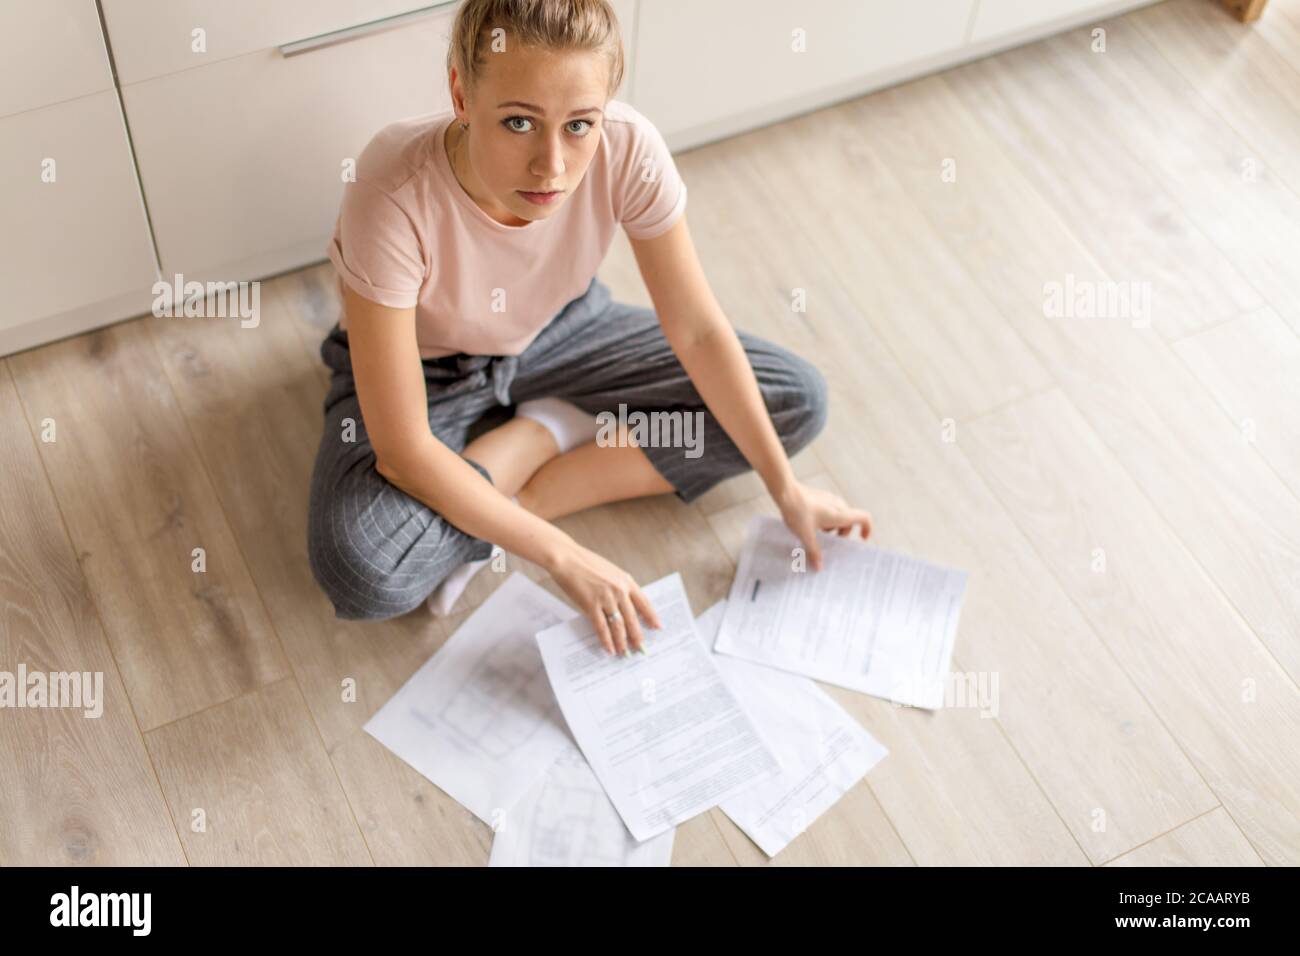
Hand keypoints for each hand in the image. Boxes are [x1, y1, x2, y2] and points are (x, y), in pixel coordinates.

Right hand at [548, 540, 661, 656]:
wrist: (566, 558)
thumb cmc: (585, 563)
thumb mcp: (610, 572)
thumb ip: (619, 587)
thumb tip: (623, 606)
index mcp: (626, 580)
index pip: (644, 602)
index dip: (651, 616)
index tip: (657, 627)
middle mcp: (619, 590)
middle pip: (632, 618)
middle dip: (637, 636)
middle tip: (641, 649)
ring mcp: (606, 598)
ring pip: (618, 626)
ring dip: (622, 641)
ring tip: (625, 653)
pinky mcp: (591, 605)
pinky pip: (601, 627)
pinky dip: (606, 640)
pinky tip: (609, 648)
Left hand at [774, 480, 873, 571]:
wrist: (785, 491)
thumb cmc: (798, 512)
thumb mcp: (806, 536)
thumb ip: (814, 552)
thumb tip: (819, 567)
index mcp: (840, 515)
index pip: (864, 518)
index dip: (867, 529)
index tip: (861, 539)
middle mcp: (838, 505)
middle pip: (849, 521)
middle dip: (841, 534)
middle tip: (828, 542)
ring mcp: (829, 499)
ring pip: (838, 516)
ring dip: (831, 527)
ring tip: (815, 534)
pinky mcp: (820, 497)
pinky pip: (829, 510)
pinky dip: (825, 520)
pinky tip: (809, 525)